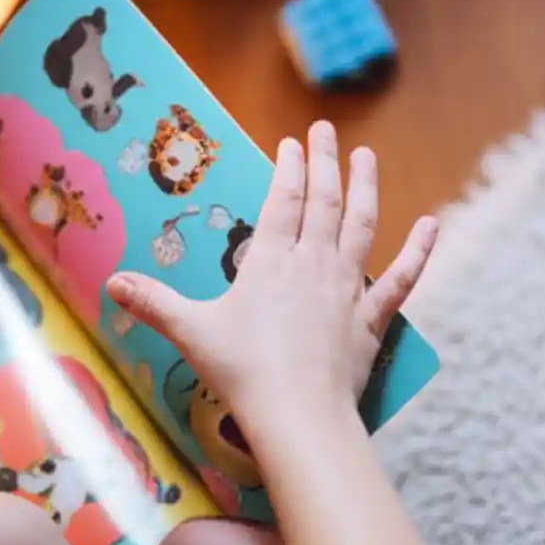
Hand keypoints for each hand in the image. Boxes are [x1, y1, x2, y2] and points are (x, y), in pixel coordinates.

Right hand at [106, 121, 437, 425]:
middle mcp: (313, 264)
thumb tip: (112, 283)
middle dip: (324, 163)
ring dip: (365, 188)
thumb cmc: (242, 371)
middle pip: (323, 202)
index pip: (282, 201)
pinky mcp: (372, 319)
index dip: (288, 168)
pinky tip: (432, 225)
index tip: (291, 143)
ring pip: (362, 226)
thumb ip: (155, 302)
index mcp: (271, 261)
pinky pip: (402, 279)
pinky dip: (419, 251)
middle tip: (326, 131)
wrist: (297, 412)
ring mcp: (348, 289)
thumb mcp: (191, 332)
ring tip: (367, 157)